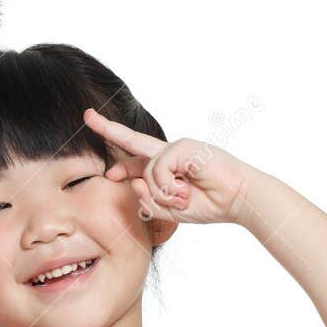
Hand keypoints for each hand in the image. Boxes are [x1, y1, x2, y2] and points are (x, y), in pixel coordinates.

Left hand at [85, 108, 258, 224]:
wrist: (239, 199)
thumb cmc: (210, 204)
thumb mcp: (170, 210)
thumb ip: (148, 200)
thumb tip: (131, 182)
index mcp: (168, 167)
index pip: (137, 161)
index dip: (120, 165)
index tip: (108, 170)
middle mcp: (169, 153)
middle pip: (132, 140)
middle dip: (107, 129)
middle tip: (87, 116)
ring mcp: (176, 147)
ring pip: (146, 171)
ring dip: (162, 193)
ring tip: (185, 196)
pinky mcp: (182, 146)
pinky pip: (157, 169)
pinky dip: (167, 186)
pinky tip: (185, 189)